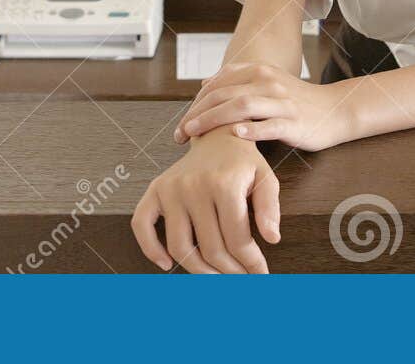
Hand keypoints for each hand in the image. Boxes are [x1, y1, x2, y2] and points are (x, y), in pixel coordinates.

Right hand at [131, 124, 279, 272]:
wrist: (217, 135)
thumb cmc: (243, 162)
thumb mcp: (266, 178)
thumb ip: (270, 208)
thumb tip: (272, 239)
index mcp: (224, 184)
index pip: (238, 239)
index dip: (252, 263)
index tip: (260, 275)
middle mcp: (194, 186)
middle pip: (211, 248)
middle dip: (230, 272)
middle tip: (241, 280)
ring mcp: (171, 189)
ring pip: (180, 246)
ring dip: (199, 271)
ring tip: (216, 277)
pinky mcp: (155, 190)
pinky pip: (142, 224)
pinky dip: (150, 249)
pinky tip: (165, 264)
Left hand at [173, 61, 349, 151]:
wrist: (334, 110)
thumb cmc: (295, 101)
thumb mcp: (266, 84)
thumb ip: (236, 82)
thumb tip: (204, 83)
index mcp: (257, 71)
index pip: (217, 84)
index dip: (195, 103)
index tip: (182, 123)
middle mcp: (267, 82)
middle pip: (224, 94)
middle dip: (197, 114)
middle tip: (179, 133)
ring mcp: (281, 102)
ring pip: (242, 106)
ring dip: (213, 120)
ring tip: (194, 134)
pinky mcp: (294, 122)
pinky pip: (270, 125)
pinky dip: (251, 129)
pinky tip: (235, 135)